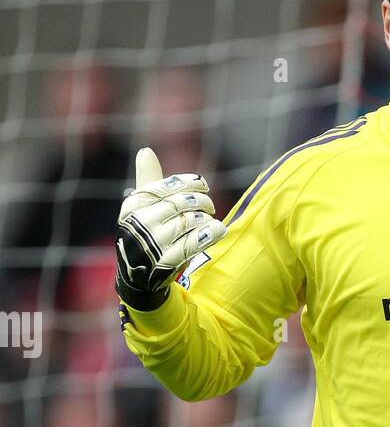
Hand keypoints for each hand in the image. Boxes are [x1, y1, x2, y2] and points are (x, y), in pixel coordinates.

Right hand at [115, 148, 226, 309]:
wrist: (138, 276)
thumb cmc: (143, 234)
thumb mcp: (140, 208)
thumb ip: (147, 180)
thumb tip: (145, 151)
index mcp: (133, 206)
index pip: (166, 186)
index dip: (189, 183)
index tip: (203, 184)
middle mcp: (140, 223)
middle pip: (181, 202)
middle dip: (201, 201)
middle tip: (209, 205)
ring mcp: (152, 244)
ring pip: (189, 221)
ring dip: (205, 219)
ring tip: (209, 220)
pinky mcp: (166, 263)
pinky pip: (194, 242)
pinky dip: (210, 234)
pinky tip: (218, 230)